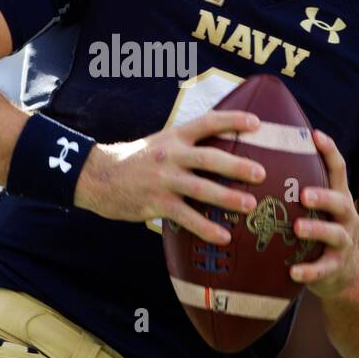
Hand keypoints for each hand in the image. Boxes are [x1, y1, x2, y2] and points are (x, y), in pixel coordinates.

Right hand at [74, 110, 265, 244]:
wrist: (97, 177)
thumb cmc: (134, 162)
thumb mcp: (159, 144)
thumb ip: (185, 146)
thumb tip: (220, 154)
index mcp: (174, 137)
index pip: (207, 122)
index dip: (232, 120)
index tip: (257, 123)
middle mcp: (170, 155)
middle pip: (209, 157)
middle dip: (237, 165)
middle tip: (261, 173)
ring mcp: (163, 180)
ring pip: (201, 188)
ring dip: (227, 197)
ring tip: (250, 205)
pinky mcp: (156, 203)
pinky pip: (186, 217)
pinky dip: (206, 228)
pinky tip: (223, 237)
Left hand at [291, 130, 358, 298]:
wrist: (346, 275)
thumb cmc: (319, 232)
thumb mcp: (317, 209)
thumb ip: (298, 189)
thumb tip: (260, 158)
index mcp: (338, 198)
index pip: (338, 169)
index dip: (330, 151)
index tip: (315, 134)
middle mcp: (346, 216)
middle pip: (340, 201)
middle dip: (323, 196)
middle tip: (303, 194)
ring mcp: (344, 242)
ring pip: (334, 234)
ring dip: (316, 230)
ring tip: (298, 228)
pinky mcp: (336, 267)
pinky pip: (323, 269)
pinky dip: (309, 271)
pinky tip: (293, 272)